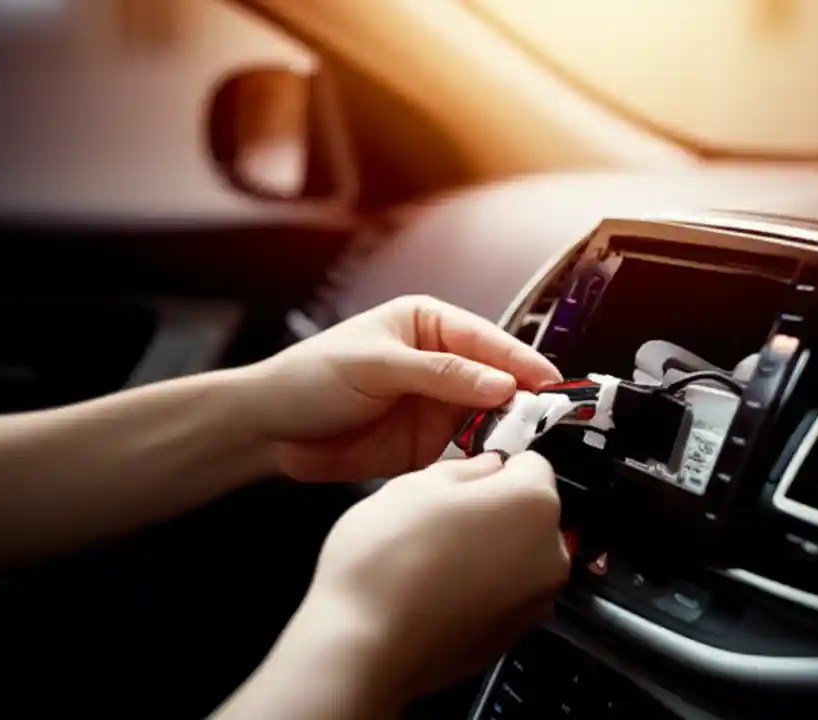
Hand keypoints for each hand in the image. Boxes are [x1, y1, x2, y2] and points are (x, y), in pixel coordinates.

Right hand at [215, 452, 568, 717]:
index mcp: (535, 504)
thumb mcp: (416, 485)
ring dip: (491, 551)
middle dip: (497, 510)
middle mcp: (551, 554)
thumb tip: (491, 466)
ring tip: (435, 560)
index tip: (463, 481)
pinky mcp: (514, 637)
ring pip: (519, 556)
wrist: (364, 647)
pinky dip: (483, 589)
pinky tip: (439, 593)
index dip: (496, 466)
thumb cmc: (387, 556)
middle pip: (531, 515)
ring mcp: (536, 602)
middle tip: (441, 520)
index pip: (533, 464)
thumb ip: (466, 468)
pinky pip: (505, 595)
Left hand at [237, 295, 560, 481]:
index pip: (487, 340)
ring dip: (508, 429)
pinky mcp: (430, 444)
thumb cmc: (310, 377)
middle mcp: (441, 364)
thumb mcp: (376, 365)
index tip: (546, 383)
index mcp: (428, 325)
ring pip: (490, 416)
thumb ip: (440, 373)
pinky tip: (497, 462)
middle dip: (523, 398)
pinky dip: (486, 457)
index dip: (519, 361)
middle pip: (498, 379)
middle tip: (547, 417)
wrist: (271, 429)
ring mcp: (438, 406)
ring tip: (526, 442)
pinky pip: (469, 450)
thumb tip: (498, 382)